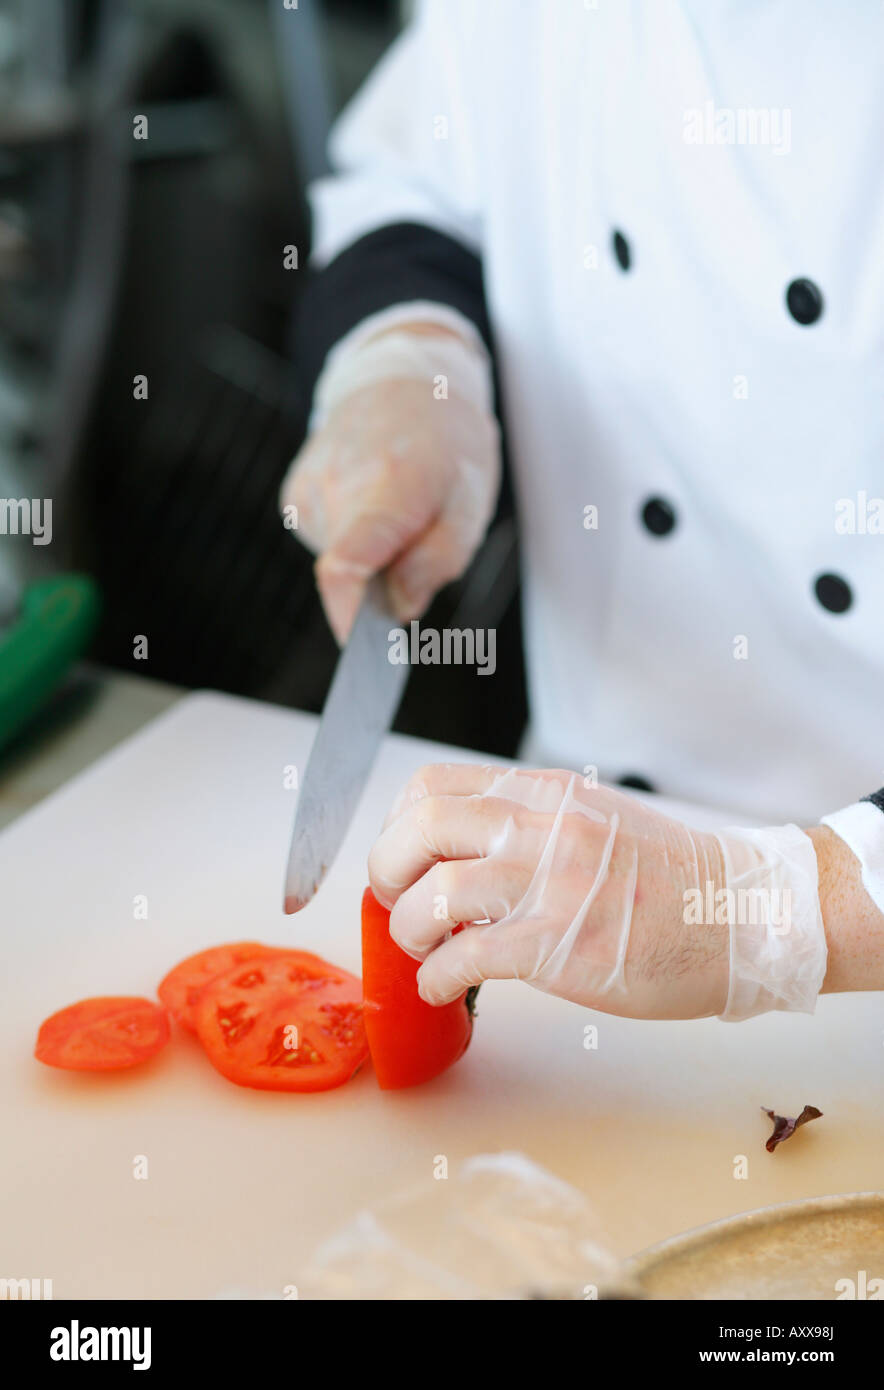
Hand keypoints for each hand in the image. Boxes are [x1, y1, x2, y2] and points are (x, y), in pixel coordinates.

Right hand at [279, 331, 500, 643]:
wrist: (406, 381)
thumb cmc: (446, 444)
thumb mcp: (468, 507)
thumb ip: (433, 564)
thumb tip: (398, 610)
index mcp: (387, 489)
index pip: (345, 568)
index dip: (348, 619)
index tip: (359, 651)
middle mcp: (336, 488)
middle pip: (346, 575)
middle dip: (381, 584)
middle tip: (418, 548)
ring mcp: (308, 490)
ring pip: (336, 559)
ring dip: (370, 557)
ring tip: (399, 510)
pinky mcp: (295, 496)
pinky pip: (326, 540)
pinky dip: (352, 538)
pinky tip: (372, 504)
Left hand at [369, 763, 731, 1019]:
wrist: (740, 915)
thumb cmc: (668, 879)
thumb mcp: (592, 820)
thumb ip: (529, 824)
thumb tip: (460, 853)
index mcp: (544, 794)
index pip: (432, 785)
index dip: (396, 824)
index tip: (400, 858)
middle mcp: (541, 828)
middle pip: (419, 828)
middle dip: (385, 871)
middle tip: (393, 902)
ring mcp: (549, 886)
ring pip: (433, 894)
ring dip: (407, 929)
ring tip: (422, 949)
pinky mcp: (557, 947)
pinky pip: (464, 958)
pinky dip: (435, 978)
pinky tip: (444, 987)